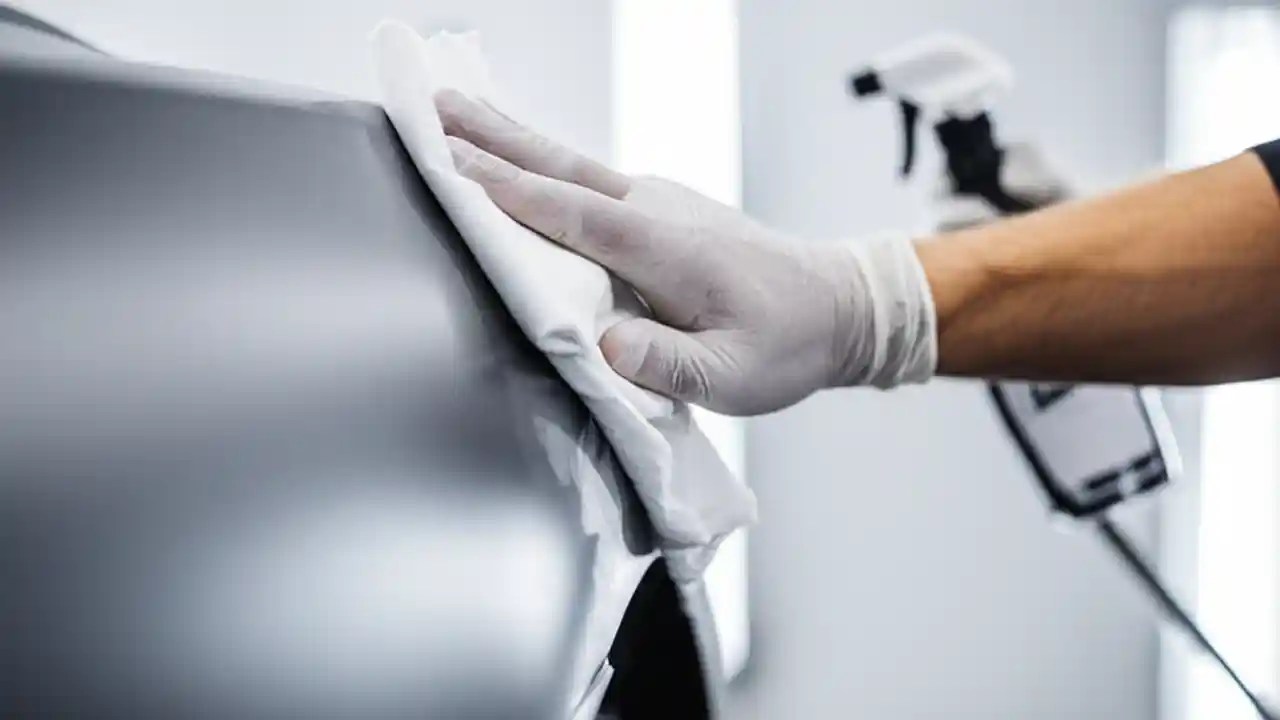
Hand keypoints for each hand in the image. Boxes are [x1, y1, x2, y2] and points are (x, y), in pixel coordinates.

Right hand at [436, 89, 935, 415]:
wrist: (836, 305)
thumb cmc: (786, 342)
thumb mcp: (734, 376)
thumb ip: (670, 365)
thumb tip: (606, 347)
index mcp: (668, 249)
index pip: (573, 214)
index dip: (509, 191)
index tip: (450, 164)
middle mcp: (657, 210)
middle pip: (561, 168)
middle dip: (491, 139)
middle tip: (430, 108)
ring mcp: (658, 202)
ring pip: (570, 164)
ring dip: (509, 138)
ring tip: (452, 113)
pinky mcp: (658, 209)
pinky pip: (587, 178)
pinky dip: (542, 161)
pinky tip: (519, 157)